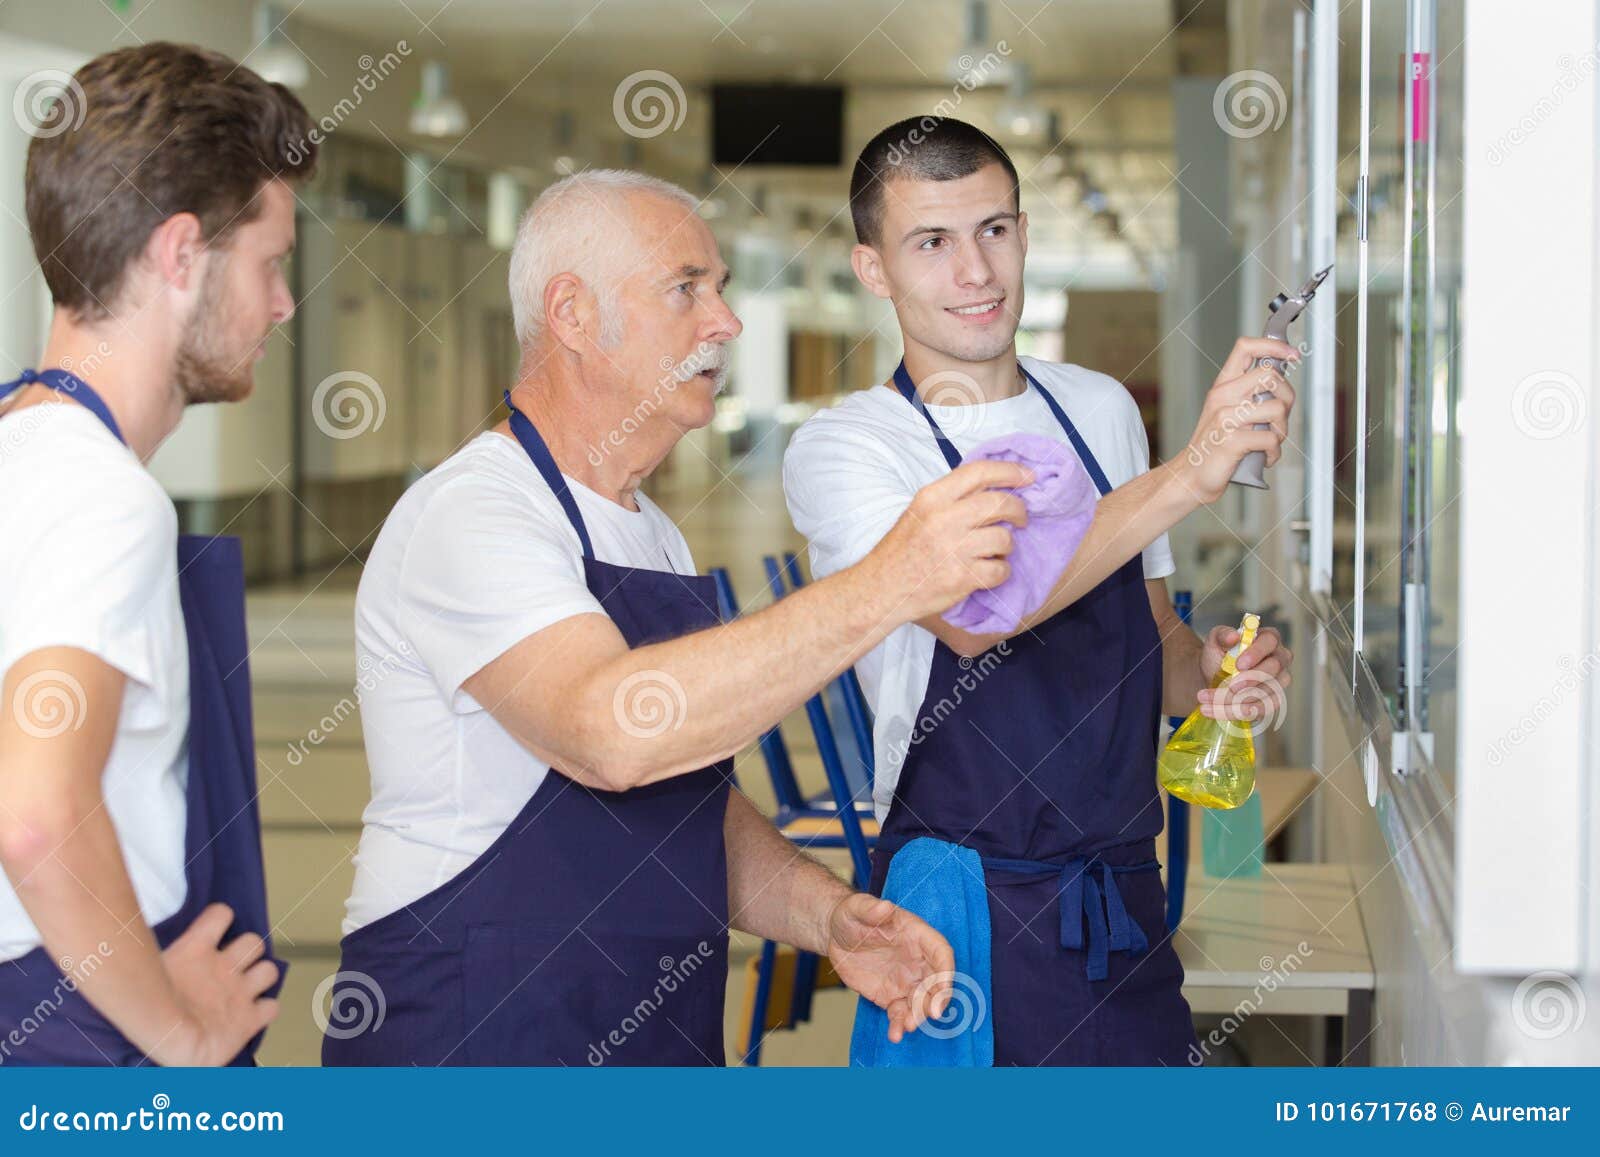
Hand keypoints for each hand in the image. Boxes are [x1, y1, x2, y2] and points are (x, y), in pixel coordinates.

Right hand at [152, 903, 279, 1065]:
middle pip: (254, 942)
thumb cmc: (141, 1005)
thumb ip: (143, 955)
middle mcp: (223, 967)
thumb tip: (119, 937)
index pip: (220, 914)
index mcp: (193, 950)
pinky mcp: (249, 1019)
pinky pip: (273, 1007)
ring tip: (246, 989)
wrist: (167, 1038)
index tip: (213, 931)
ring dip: (261, 977)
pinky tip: (253, 1015)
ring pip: (269, 970)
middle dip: (247, 953)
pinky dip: (266, 1010)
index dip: (220, 920)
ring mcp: (239, 991)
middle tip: (231, 969)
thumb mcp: (139, 968)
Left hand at [825, 893, 954, 1042]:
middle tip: (930, 1014)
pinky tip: (895, 1035)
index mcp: (917, 935)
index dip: (946, 971)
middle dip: (936, 999)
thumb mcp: (856, 908)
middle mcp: (917, 960)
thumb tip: (884, 906)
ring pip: (920, 1002)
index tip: (943, 987)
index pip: (941, 953)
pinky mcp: (891, 996)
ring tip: (908, 1027)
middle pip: (936, 982)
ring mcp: (906, 980)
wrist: (836, 935)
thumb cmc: (851, 915)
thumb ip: (870, 909)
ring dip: (919, 1016)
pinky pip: (900, 1013)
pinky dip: (900, 1025)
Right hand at [870, 459, 1032, 619]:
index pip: (980, 472)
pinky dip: (1000, 572)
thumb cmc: (902, 550)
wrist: (881, 589)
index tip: (1028, 477)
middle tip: (1020, 519)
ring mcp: (954, 549)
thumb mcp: (920, 512)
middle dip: (1018, 510)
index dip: (1010, 471)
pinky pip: (1000, 570)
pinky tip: (987, 572)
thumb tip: (994, 487)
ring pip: (1004, 539)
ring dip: (1006, 546)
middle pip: (1000, 503)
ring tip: (993, 551)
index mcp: (932, 497)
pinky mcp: (962, 577)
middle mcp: (944, 519)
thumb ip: (953, 498)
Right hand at [1180, 337, 1299, 501]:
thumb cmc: (1214, 447)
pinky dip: (1273, 453)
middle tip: (1279, 417)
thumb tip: (1282, 382)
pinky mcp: (1231, 440)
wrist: (1191, 476)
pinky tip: (1264, 457)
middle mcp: (1222, 397)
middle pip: (1270, 375)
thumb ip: (1250, 395)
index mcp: (1222, 386)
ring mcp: (1225, 418)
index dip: (1274, 346)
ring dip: (1282, 430)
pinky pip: (1270, 439)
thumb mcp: (1227, 412)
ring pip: (1276, 408)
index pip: (1246, 347)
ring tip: (1270, 441)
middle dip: (1287, 398)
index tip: (1291, 354)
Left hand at [1197, 624, 1293, 722]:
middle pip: (1273, 668)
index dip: (1257, 653)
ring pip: (1266, 692)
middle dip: (1250, 680)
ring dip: (1237, 699)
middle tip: (1229, 687)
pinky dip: (1238, 711)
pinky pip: (1262, 710)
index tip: (1239, 664)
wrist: (1213, 677)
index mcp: (1268, 639)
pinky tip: (1219, 711)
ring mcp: (1279, 681)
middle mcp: (1279, 659)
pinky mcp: (1273, 700)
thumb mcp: (1215, 641)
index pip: (1270, 641)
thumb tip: (1233, 636)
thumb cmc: (1219, 655)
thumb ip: (1222, 635)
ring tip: (1208, 700)